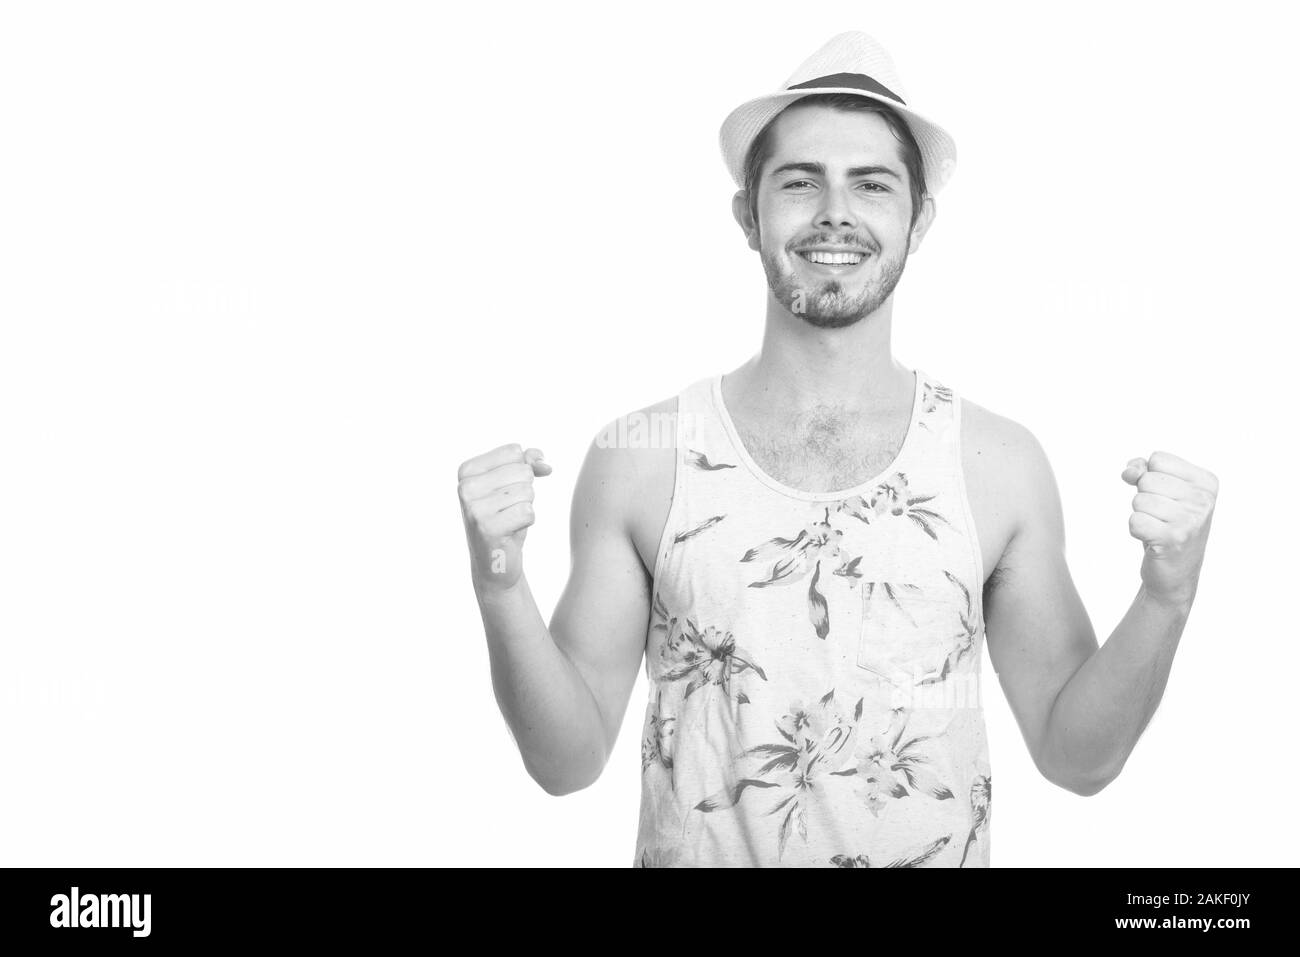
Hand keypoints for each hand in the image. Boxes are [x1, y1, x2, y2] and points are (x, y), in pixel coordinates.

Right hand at [458, 443, 552, 592]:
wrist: (494, 563)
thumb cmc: (504, 520)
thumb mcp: (512, 486)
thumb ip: (526, 463)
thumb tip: (541, 459)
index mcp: (467, 471)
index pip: (514, 452)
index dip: (524, 469)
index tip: (510, 489)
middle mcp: (465, 487)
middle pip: (523, 471)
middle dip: (525, 492)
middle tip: (508, 510)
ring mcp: (474, 508)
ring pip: (527, 492)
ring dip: (525, 508)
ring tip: (508, 521)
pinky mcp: (487, 528)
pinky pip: (528, 512)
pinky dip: (527, 522)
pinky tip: (511, 532)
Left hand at [1121, 450, 1217, 608]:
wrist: (1175, 572)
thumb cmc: (1166, 525)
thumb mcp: (1159, 491)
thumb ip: (1142, 470)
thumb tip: (1129, 472)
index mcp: (1206, 482)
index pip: (1158, 459)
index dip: (1149, 477)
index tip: (1165, 497)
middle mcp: (1204, 499)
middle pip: (1146, 479)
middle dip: (1144, 497)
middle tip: (1161, 517)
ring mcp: (1191, 519)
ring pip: (1139, 500)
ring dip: (1141, 515)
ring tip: (1158, 528)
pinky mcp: (1173, 538)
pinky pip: (1134, 521)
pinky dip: (1136, 530)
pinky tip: (1153, 540)